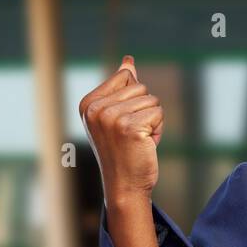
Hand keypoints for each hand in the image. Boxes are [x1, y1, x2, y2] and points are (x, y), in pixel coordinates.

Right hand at [79, 56, 163, 206]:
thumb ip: (121, 87)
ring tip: (139, 140)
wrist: (125, 186)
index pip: (125, 76)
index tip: (122, 123)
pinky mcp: (129, 127)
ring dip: (153, 121)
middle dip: (145, 110)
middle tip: (133, 135)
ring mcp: (111, 117)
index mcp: (88, 103)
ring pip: (152, 100)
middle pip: (141, 87)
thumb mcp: (117, 115)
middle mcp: (96, 109)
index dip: (133, 99)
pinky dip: (158, 129)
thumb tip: (128, 61)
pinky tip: (145, 145)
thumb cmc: (123, 151)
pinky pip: (158, 113)